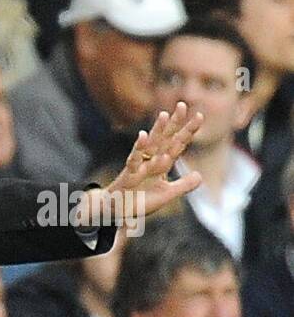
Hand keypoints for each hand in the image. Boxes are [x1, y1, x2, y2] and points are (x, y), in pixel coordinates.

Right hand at [82, 101, 203, 229]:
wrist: (117, 212)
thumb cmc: (140, 201)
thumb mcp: (166, 194)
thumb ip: (183, 185)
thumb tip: (200, 176)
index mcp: (162, 164)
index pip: (178, 145)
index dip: (188, 131)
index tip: (199, 115)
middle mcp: (152, 161)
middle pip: (165, 139)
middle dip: (174, 123)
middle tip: (182, 104)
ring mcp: (140, 166)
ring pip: (150, 145)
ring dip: (157, 131)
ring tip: (164, 115)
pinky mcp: (128, 175)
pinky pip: (134, 160)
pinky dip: (138, 149)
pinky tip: (142, 136)